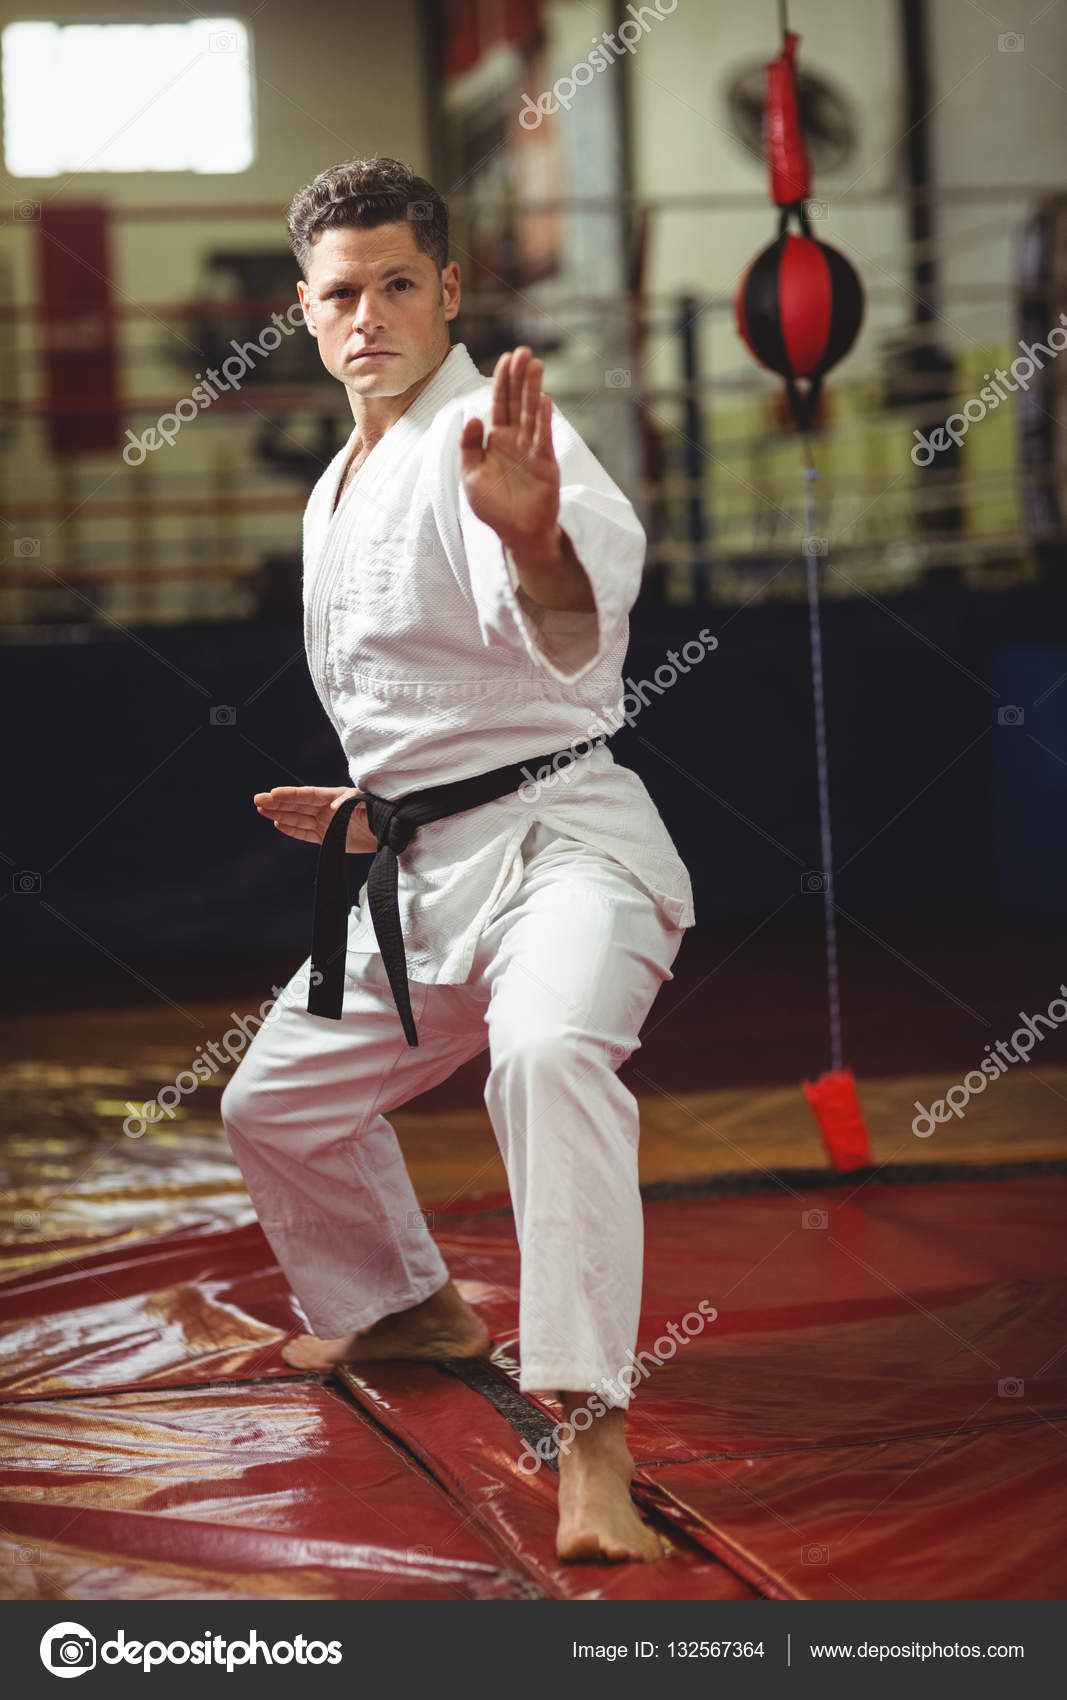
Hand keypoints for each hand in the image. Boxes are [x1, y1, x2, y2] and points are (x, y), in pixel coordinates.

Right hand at [253, 786, 377, 852]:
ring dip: (280, 814)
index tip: (272, 794)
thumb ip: (348, 802)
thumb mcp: (366, 804)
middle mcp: (326, 809)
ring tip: (261, 810)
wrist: (391, 831)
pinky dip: (292, 829)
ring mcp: (326, 823)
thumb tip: (330, 807)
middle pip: (297, 805)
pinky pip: (306, 833)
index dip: (290, 795)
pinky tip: (278, 823)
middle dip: (277, 803)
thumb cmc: (380, 812)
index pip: (307, 795)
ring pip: (297, 818)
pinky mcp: (329, 839)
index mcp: (334, 797)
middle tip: (257, 800)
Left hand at [459, 346, 559, 550]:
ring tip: (535, 365)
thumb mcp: (471, 477)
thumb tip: (473, 418)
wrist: (517, 533)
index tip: (506, 358)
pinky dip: (543, 418)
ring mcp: (532, 450)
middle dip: (519, 377)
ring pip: (532, 413)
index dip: (503, 381)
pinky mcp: (545, 463)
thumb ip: (469, 448)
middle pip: (518, 402)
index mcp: (496, 441)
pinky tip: (545, 399)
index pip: (500, 405)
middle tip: (523, 351)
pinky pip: (543, 437)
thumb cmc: (493, 507)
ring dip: (533, 389)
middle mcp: (516, 440)